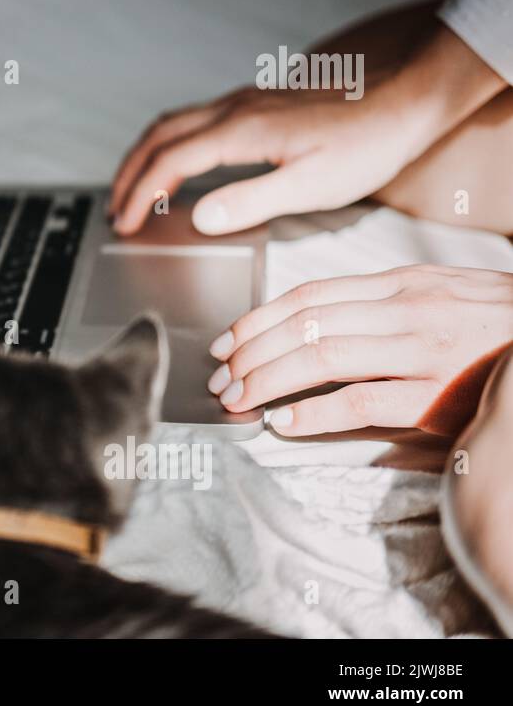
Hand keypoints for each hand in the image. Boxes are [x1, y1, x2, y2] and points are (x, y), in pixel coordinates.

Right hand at [110, 5, 504, 235]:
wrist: (407, 95)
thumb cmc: (369, 141)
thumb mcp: (313, 184)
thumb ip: (250, 202)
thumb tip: (199, 218)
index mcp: (241, 132)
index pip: (169, 164)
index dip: (140, 195)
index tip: (124, 223)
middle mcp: (234, 110)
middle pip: (159, 137)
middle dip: (128, 174)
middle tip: (115, 208)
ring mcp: (244, 102)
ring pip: (173, 123)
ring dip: (145, 155)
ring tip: (134, 186)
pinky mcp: (258, 102)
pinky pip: (194, 119)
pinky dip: (169, 143)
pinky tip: (180, 161)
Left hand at [206, 265, 512, 435]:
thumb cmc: (495, 325)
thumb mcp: (440, 294)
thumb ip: (383, 302)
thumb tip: (316, 322)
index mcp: (401, 283)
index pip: (310, 295)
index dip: (258, 319)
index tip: (225, 341)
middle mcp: (405, 309)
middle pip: (305, 324)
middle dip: (251, 352)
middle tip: (219, 379)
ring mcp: (422, 350)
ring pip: (322, 357)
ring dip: (268, 380)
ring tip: (237, 400)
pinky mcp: (438, 395)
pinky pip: (362, 401)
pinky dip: (316, 413)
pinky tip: (284, 423)